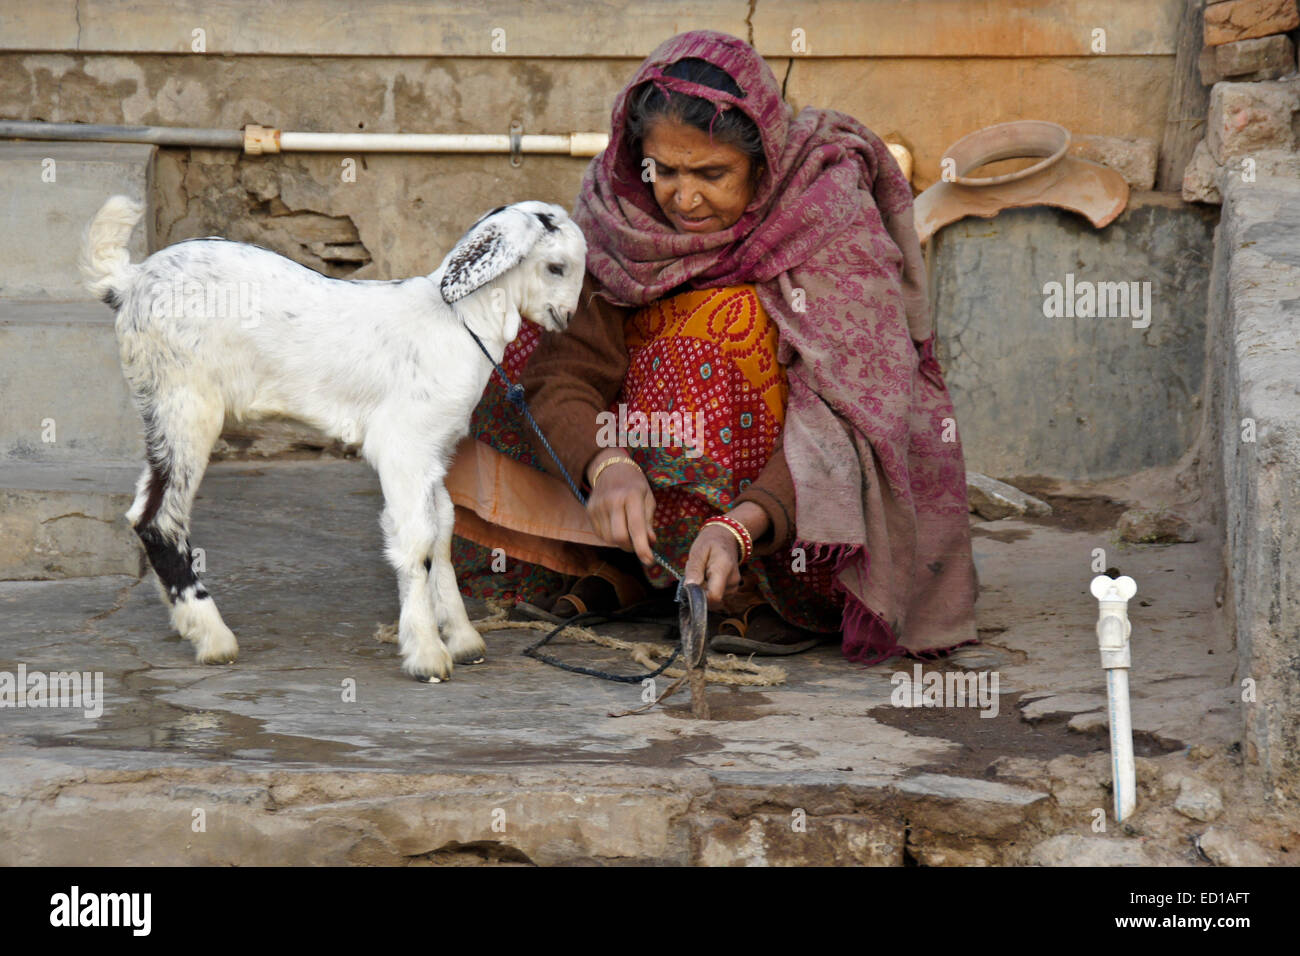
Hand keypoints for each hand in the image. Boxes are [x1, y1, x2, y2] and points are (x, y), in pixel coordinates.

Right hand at [585, 449, 657, 566]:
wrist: (610, 468)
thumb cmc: (634, 485)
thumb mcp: (648, 498)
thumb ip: (649, 521)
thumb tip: (650, 542)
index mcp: (631, 495)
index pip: (636, 528)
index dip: (643, 548)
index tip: (649, 561)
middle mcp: (612, 501)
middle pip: (619, 538)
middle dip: (631, 547)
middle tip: (638, 545)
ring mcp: (598, 506)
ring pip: (609, 539)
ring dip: (621, 542)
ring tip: (628, 532)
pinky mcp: (589, 511)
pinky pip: (600, 534)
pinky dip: (610, 537)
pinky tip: (616, 526)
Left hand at [683, 503, 770, 610]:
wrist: (726, 536)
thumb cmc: (710, 542)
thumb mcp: (698, 551)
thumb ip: (694, 570)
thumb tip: (689, 589)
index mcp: (723, 569)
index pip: (714, 596)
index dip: (699, 598)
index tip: (690, 587)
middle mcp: (732, 580)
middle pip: (711, 599)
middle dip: (698, 590)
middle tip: (696, 571)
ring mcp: (734, 586)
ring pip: (712, 598)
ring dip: (702, 588)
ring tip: (703, 570)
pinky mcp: (732, 589)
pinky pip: (715, 595)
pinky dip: (708, 588)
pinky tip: (708, 575)